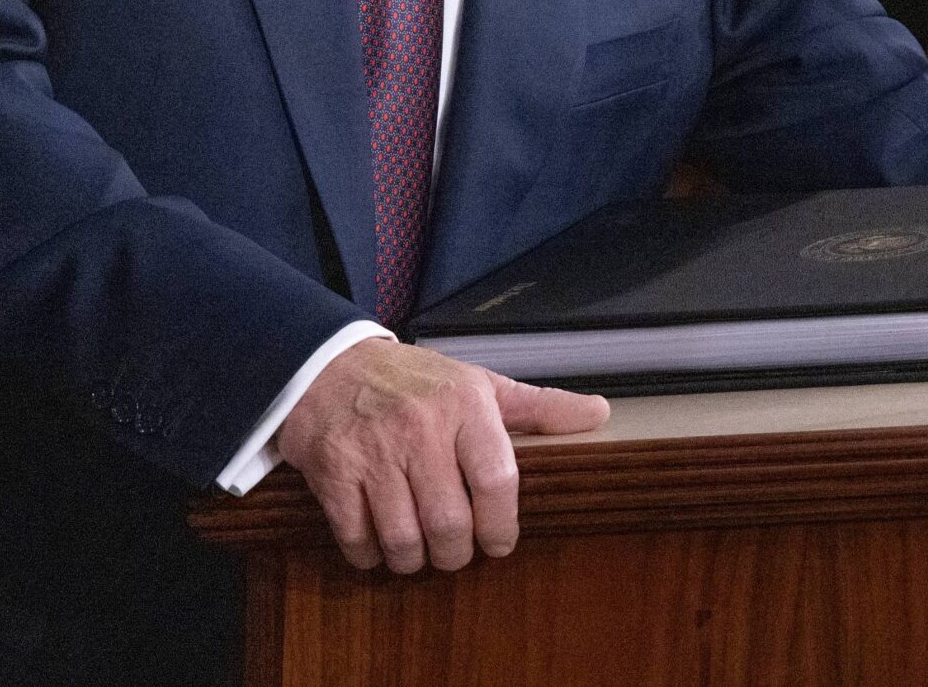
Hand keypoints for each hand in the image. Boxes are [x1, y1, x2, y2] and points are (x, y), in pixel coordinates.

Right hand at [275, 338, 608, 573]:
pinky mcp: (333, 473)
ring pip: (403, 539)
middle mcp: (420, 428)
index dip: (503, 525)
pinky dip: (371, 556)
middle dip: (457, 553)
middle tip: (457, 551)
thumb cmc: (415, 382)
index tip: (500, 541)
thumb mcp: (480, 384)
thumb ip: (539, 406)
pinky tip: (380, 544)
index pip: (497, 479)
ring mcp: (373, 453)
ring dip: (414, 560)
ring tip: (421, 551)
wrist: (328, 367)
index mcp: (464, 404)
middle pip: (449, 522)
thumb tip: (599, 413)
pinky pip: (357, 539)